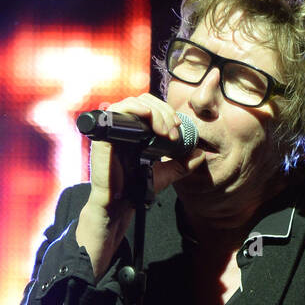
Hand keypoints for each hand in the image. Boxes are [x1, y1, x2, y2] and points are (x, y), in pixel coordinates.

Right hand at [87, 92, 190, 210]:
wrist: (119, 203)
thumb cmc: (136, 187)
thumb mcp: (165, 174)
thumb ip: (182, 164)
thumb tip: (200, 154)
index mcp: (137, 130)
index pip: (153, 107)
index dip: (168, 112)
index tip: (178, 129)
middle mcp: (125, 125)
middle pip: (146, 101)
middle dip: (165, 113)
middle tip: (173, 133)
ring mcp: (114, 127)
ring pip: (136, 102)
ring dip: (155, 112)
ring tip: (164, 132)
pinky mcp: (104, 131)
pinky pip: (117, 109)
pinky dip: (135, 108)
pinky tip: (147, 116)